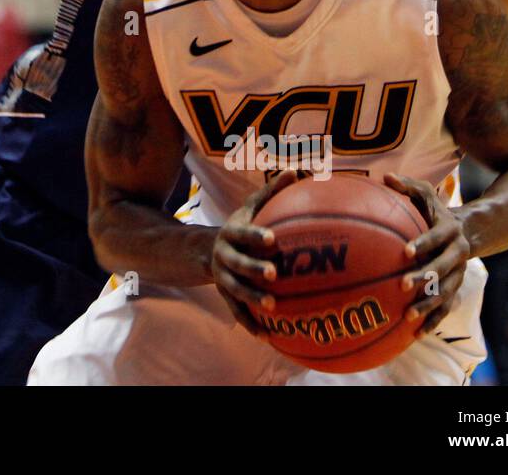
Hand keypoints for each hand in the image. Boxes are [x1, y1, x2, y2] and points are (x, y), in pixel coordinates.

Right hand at [210, 169, 297, 335]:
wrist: (210, 250)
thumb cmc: (243, 226)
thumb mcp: (252, 207)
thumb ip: (272, 192)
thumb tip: (296, 171)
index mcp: (231, 232)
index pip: (242, 233)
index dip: (254, 236)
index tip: (272, 240)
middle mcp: (224, 255)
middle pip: (237, 263)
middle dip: (253, 269)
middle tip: (274, 274)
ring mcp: (224, 277)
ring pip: (236, 290)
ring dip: (252, 299)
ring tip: (272, 307)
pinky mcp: (226, 296)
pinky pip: (237, 311)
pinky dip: (250, 324)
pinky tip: (268, 337)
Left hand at [384, 173, 471, 336]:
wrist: (467, 231)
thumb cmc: (434, 209)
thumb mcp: (425, 193)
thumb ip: (407, 186)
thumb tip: (385, 177)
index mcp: (449, 229)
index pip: (436, 237)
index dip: (423, 244)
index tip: (405, 251)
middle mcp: (458, 253)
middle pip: (443, 268)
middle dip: (424, 277)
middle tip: (402, 285)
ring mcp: (459, 273)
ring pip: (446, 293)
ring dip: (428, 305)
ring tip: (407, 316)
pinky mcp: (455, 288)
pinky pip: (446, 308)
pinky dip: (433, 321)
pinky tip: (415, 335)